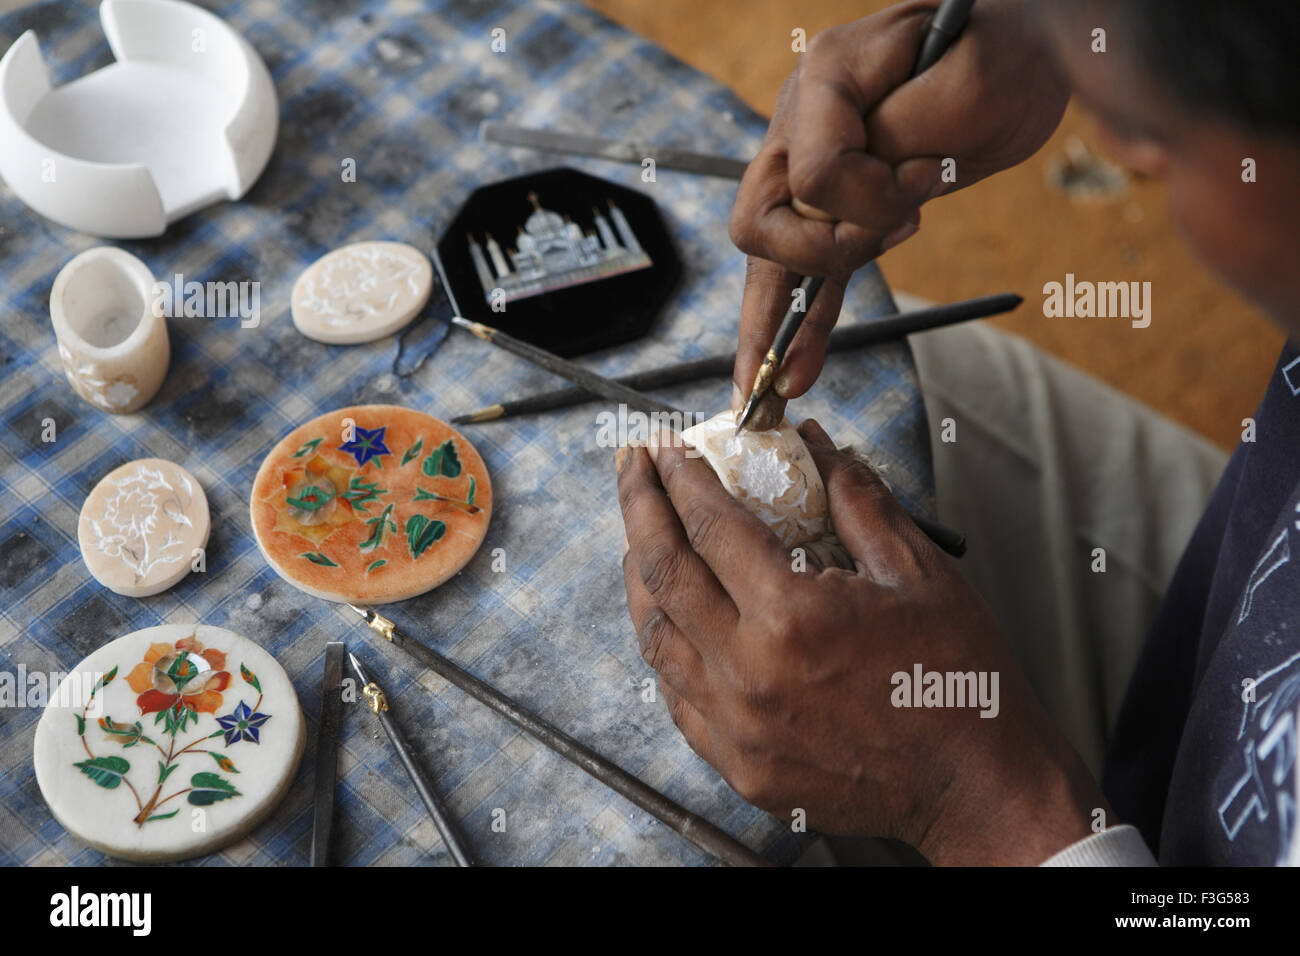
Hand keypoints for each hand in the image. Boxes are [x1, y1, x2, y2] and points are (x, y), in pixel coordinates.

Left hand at [615, 421, 1101, 864]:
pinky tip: (670, 616)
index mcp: (792, 618)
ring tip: (642, 534)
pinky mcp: (738, 765)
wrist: (977, 787)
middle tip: (635, 467)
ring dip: (639, 575)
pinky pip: (676, 696)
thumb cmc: (958, 679)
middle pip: (663, 573)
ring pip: (655, 636)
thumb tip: (818, 445)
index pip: (710, 527)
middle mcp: (749, 673)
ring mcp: (736, 726)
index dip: (681, 478)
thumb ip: (858, 501)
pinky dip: (665, 645)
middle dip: (640, 507)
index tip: (666, 446)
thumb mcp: (919, 573)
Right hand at [730, 0, 1069, 406]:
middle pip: (761, 220)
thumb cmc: (1001, 49)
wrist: (1019, 50)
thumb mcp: (968, 80)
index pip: (812, 173)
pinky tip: (794, 373)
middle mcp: (801, 124)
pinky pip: (809, 271)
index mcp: (826, 78)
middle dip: (814, 257)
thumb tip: (857, 204)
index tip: (933, 179)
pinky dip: (800, 323)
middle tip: (882, 246)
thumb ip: (905, 136)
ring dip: (776, 323)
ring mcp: (810, 166)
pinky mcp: (838, 204)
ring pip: (772, 258)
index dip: (866, 199)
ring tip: (769, 391)